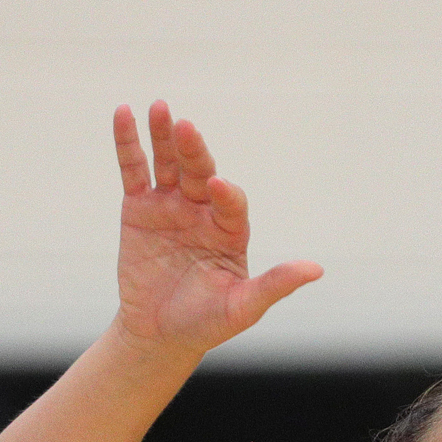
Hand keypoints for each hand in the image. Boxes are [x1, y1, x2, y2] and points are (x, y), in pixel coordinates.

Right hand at [107, 102, 322, 359]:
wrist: (160, 334)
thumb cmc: (206, 323)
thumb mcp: (242, 309)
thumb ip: (275, 285)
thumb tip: (317, 270)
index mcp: (231, 229)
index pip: (232, 203)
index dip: (226, 194)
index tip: (218, 188)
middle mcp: (203, 210)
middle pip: (200, 173)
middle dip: (194, 151)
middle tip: (187, 126)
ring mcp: (171, 204)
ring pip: (169, 163)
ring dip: (164, 135)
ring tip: (160, 107)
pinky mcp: (139, 207)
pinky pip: (134, 169)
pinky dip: (129, 143)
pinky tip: (125, 113)